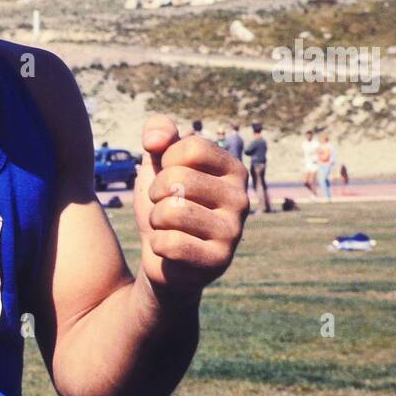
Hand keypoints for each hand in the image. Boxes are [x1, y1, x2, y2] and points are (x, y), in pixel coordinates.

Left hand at [132, 113, 249, 297]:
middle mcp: (241, 199)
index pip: (190, 147)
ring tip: (167, 226)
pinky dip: (157, 245)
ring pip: (171, 212)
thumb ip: (160, 135)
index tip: (168, 176)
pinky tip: (170, 248)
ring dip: (156, 219)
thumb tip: (154, 139)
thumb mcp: (159, 163)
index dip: (165, 162)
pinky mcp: (219, 260)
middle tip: (164, 206)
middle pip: (178, 180)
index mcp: (233, 170)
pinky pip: (170, 243)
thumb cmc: (165, 204)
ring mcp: (234, 231)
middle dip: (156, 193)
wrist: (162, 255)